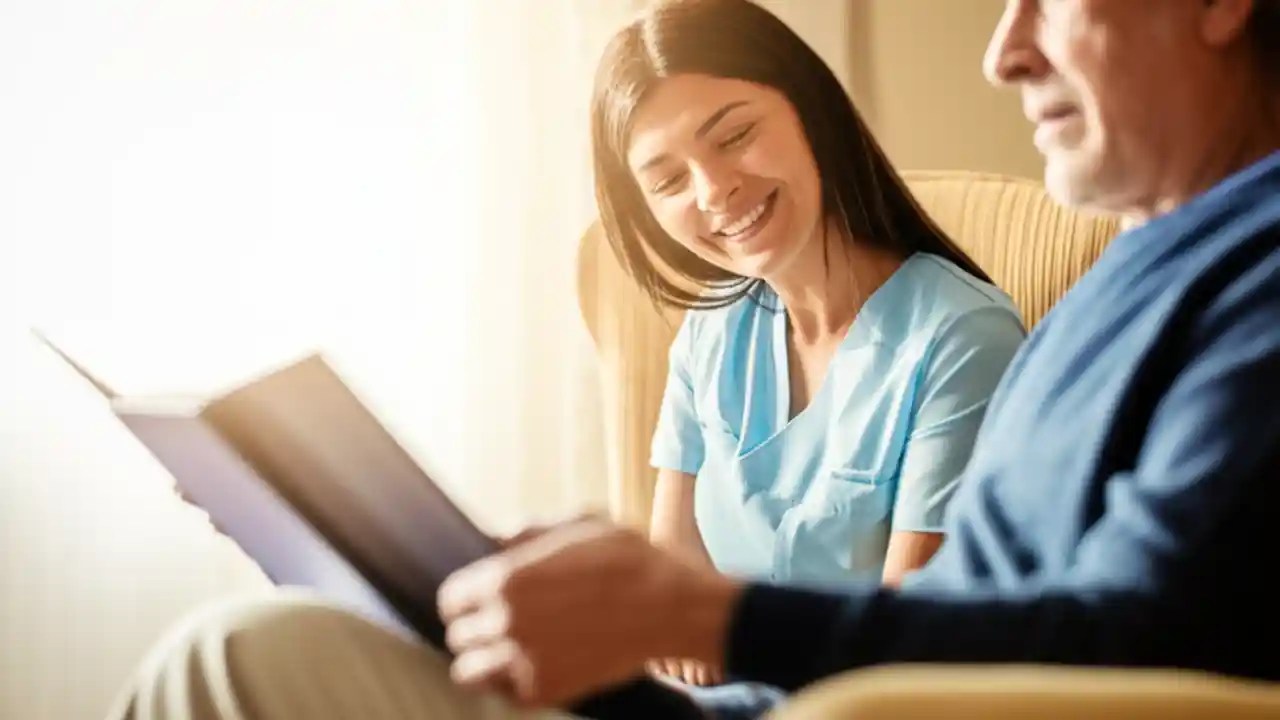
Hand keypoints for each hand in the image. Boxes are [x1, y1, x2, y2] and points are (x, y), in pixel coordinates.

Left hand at [438, 516, 742, 708]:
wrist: (671, 607)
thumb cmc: (629, 560)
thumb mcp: (579, 523)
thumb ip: (530, 531)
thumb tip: (497, 539)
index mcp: (505, 578)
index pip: (451, 598)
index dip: (465, 597)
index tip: (478, 599)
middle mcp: (506, 622)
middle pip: (458, 635)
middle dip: (474, 627)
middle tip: (497, 623)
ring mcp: (523, 660)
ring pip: (469, 673)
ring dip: (482, 661)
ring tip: (505, 651)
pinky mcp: (546, 690)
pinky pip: (506, 695)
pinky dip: (511, 683)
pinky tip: (530, 665)